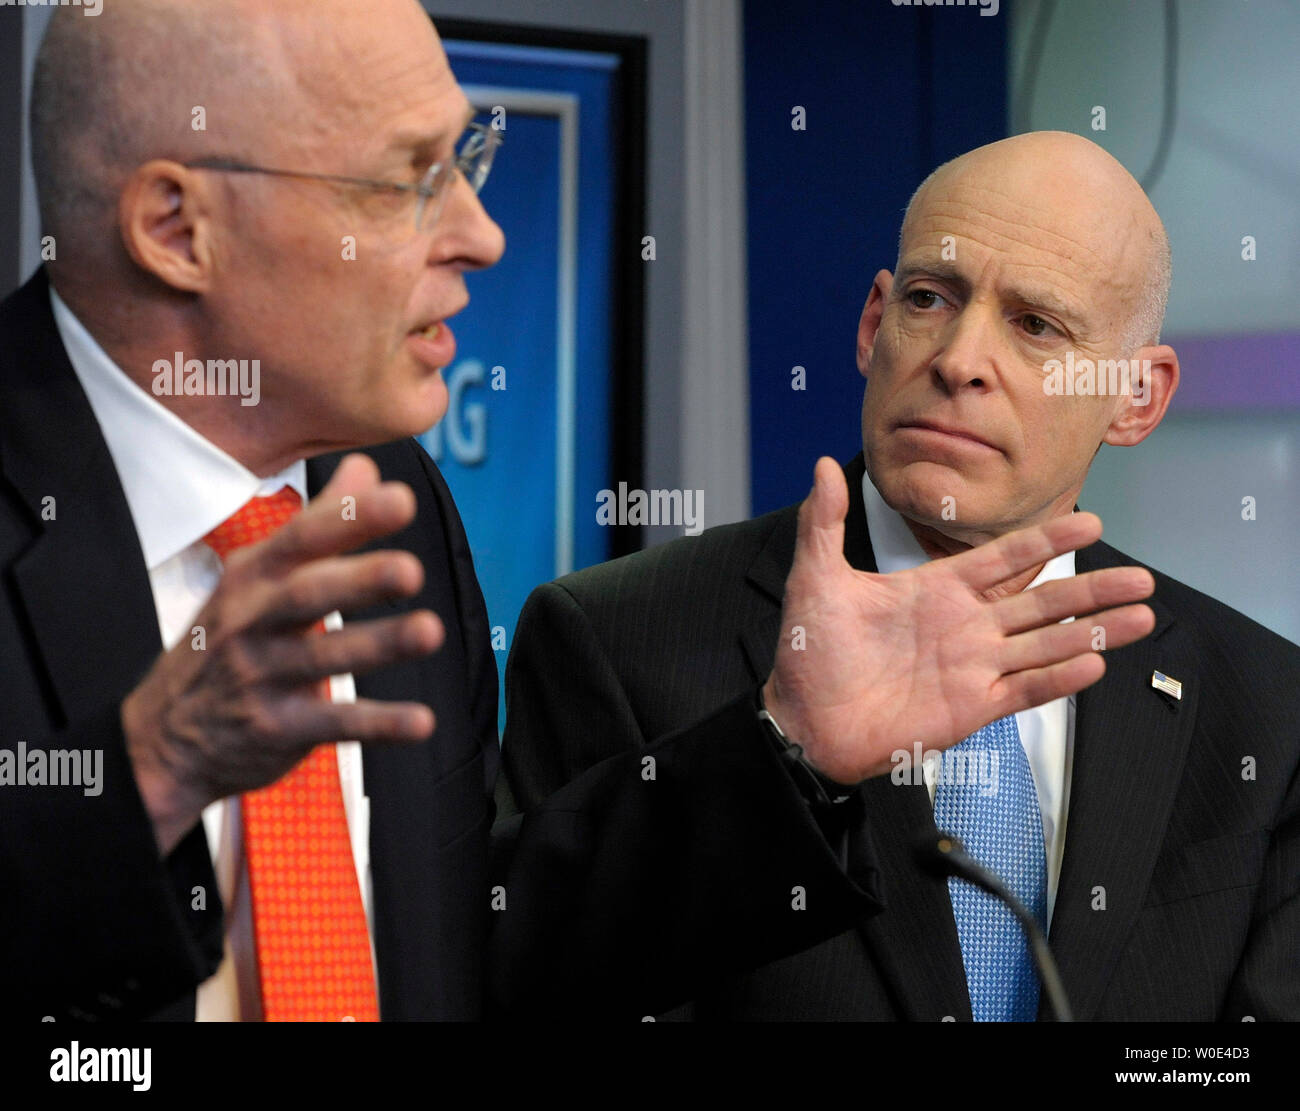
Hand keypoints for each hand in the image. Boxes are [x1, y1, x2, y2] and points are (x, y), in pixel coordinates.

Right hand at [122, 454, 443, 853]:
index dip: (350, 519)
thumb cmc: (227, 642)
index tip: (402, 499)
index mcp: (254, 576)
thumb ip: (321, 524)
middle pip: (307, 595)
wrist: (161, 740)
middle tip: (411, 570)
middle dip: (359, 580)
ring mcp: (261, 677)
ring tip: (431, 631)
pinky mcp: (276, 729)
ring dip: (380, 644)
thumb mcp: (258, 577)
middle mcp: (252, 621)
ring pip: (324, 658)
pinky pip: (334, 724)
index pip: (303, 539)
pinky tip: (422, 721)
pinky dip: (379, 724)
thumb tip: (368, 468)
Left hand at [762, 458, 1155, 784]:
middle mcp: (964, 626)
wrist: (803, 720)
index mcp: (936, 590)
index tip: (1090, 517)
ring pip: (1046, 643)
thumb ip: (824, 521)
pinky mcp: (970, 707)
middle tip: (1139, 577)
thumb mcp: (817, 578)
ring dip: (1093, 631)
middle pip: (1042, 601)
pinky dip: (1059, 678)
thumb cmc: (810, 652)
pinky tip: (1094, 663)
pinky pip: (1024, 689)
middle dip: (1092, 588)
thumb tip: (824, 464)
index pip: (1004, 558)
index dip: (1046, 540)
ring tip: (1142, 616)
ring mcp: (971, 666)